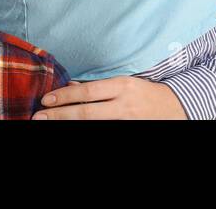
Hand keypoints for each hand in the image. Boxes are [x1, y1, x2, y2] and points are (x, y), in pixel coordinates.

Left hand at [33, 76, 186, 118]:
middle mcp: (124, 104)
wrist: (177, 108)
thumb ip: (99, 86)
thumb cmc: (146, 93)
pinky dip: (86, 130)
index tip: (46, 100)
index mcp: (122, 86)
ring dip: (69, 124)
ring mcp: (127, 121)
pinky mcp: (128, 130)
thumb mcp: (125, 83)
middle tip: (38, 117)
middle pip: (86, 112)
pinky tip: (71, 129)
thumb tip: (70, 86)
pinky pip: (103, 131)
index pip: (88, 91)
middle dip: (60, 115)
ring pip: (92, 125)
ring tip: (49, 124)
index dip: (65, 96)